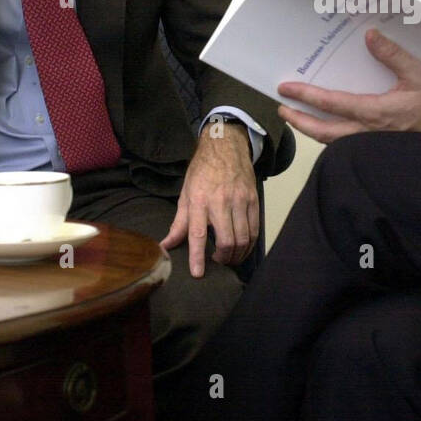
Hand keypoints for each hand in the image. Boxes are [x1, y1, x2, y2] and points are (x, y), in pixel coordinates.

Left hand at [160, 121, 258, 277]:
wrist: (226, 147)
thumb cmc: (202, 172)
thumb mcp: (185, 194)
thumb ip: (178, 223)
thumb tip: (165, 246)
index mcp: (199, 200)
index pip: (197, 234)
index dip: (198, 257)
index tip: (198, 274)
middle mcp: (220, 201)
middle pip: (227, 241)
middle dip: (223, 258)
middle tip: (218, 262)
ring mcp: (240, 200)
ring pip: (243, 238)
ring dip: (237, 255)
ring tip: (230, 258)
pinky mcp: (253, 200)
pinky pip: (255, 230)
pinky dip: (249, 244)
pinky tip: (243, 248)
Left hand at [277, 29, 420, 143]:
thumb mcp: (418, 73)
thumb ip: (393, 55)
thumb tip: (370, 36)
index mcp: (374, 112)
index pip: (331, 104)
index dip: (305, 96)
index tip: (286, 89)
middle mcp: (367, 132)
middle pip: (322, 131)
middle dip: (299, 120)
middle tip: (282, 109)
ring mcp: (371, 144)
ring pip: (332, 142)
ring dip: (312, 130)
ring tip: (298, 119)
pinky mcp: (377, 148)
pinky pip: (345, 145)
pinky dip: (329, 138)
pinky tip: (327, 129)